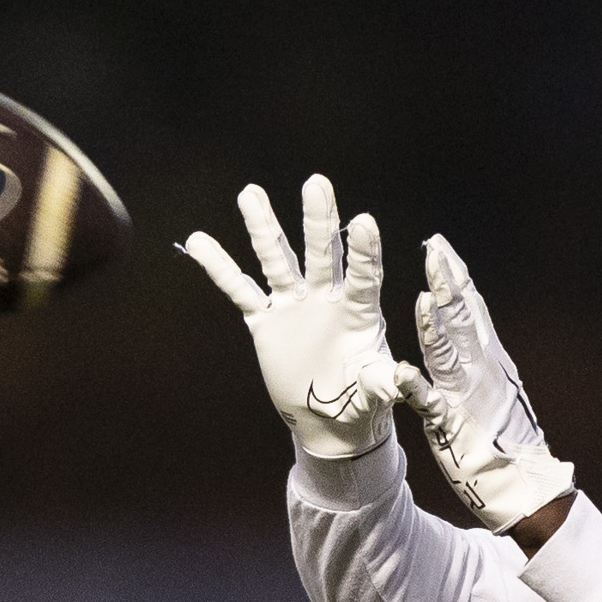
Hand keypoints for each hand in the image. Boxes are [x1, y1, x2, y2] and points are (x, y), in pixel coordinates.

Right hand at [183, 175, 399, 458]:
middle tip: (317, 183)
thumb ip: (386, 381)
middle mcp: (326, 298)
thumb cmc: (361, 400)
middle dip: (319, 220)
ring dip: (264, 228)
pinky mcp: (266, 320)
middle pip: (322, 254)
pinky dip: (220, 268)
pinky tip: (199, 242)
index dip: (363, 252)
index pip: (362, 276)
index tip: (364, 222)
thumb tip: (403, 377)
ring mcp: (294, 305)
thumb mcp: (375, 390)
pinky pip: (240, 290)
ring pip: (278, 260)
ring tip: (250, 193)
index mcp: (359, 312)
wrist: (328, 418)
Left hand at [396, 234, 574, 533]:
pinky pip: (432, 404)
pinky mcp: (454, 425)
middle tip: (434, 248)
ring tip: (424, 296)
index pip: (471, 308)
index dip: (456, 276)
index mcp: (491, 359)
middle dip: (449, 282)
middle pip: (464, 319)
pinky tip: (404, 370)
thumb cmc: (508, 437)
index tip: (441, 246)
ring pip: (450, 353)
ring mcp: (469, 396)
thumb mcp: (497, 384)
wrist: (527, 485)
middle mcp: (483, 370)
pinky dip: (418, 386)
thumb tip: (468, 319)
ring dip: (436, 325)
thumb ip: (482, 353)